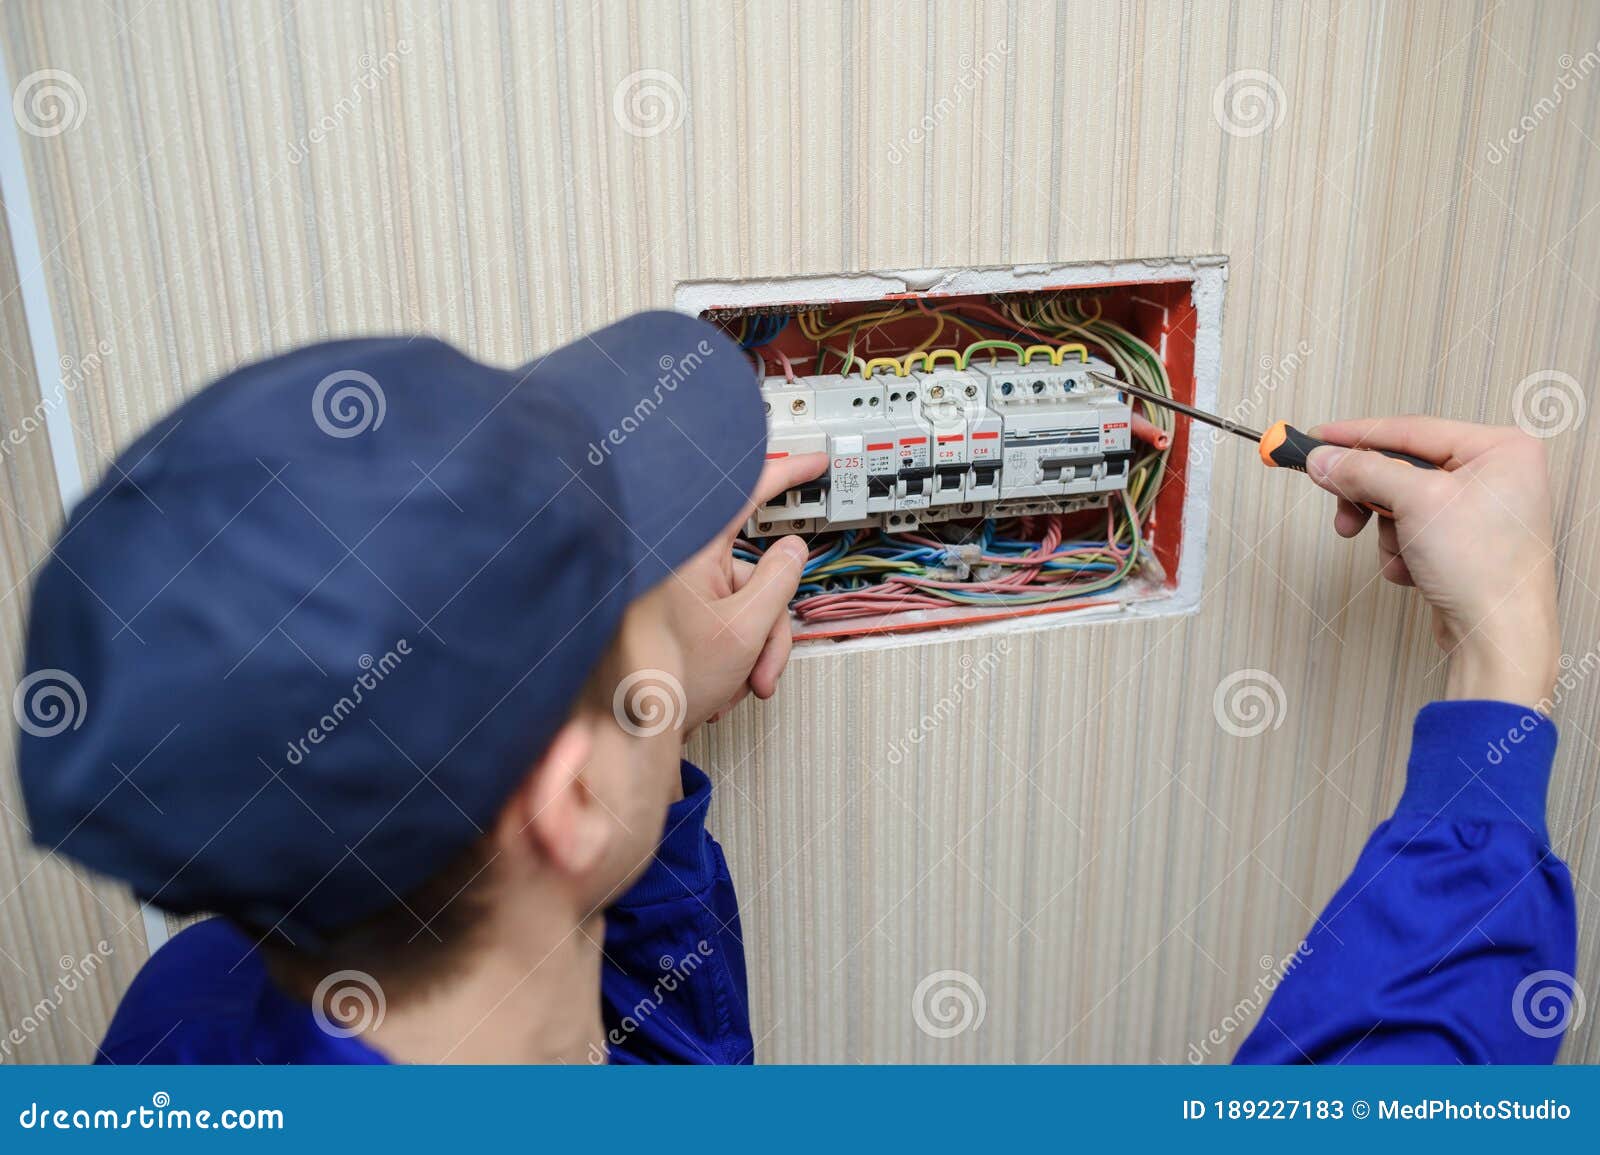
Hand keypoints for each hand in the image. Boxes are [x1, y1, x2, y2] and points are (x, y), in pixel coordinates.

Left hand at [668, 453, 826, 729]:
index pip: (748, 492)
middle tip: (762, 671)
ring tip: (733, 687)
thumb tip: (793, 551)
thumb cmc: (665, 675)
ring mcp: (680, 590)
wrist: (628, 728)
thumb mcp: (744, 628)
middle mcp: (684, 562)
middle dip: (768, 631)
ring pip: (746, 609)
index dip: (789, 474)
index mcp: (693, 549)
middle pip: (758, 577)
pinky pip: (724, 623)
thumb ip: (780, 580)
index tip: (814, 463)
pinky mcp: (678, 613)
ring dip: (750, 655)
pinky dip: (730, 656)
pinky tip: (715, 685)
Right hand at [1304, 418, 1557, 709]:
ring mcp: (1480, 509)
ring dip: (1388, 532)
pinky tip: (1416, 570)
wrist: (1499, 637)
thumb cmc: (1486, 569)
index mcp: (1501, 448)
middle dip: (1372, 496)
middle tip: (1342, 510)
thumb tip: (1325, 458)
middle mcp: (1495, 474)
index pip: (1411, 429)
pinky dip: (1401, 551)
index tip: (1317, 439)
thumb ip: (1364, 471)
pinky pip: (1412, 530)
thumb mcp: (1416, 502)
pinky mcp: (1464, 541)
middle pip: (1404, 467)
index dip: (1357, 435)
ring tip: (1399, 553)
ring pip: (1402, 502)